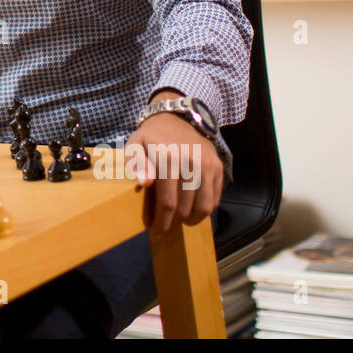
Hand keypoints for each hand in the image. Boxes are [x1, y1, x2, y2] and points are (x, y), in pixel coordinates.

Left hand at [125, 110, 222, 240]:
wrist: (176, 117)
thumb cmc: (151, 136)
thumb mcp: (134, 145)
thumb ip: (136, 164)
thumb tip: (144, 183)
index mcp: (168, 158)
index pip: (167, 203)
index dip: (162, 223)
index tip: (155, 235)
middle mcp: (191, 162)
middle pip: (185, 208)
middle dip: (174, 224)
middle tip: (165, 228)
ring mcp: (207, 164)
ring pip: (204, 207)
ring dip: (191, 220)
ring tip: (179, 221)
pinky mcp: (218, 166)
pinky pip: (215, 197)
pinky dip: (205, 209)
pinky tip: (192, 210)